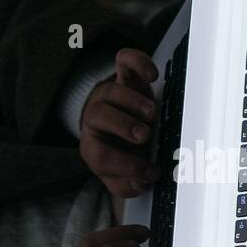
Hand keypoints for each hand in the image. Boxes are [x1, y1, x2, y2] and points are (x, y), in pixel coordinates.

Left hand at [80, 48, 159, 197]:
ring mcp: (109, 96)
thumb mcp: (121, 177)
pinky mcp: (124, 77)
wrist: (117, 128)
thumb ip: (128, 185)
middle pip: (97, 116)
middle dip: (122, 126)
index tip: (151, 172)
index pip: (101, 155)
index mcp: (93, 147)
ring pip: (111, 90)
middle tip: (144, 136)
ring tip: (152, 113)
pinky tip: (153, 75)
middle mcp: (96, 120)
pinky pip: (125, 61)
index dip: (126, 165)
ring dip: (132, 102)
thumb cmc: (122, 154)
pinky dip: (138, 63)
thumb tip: (140, 182)